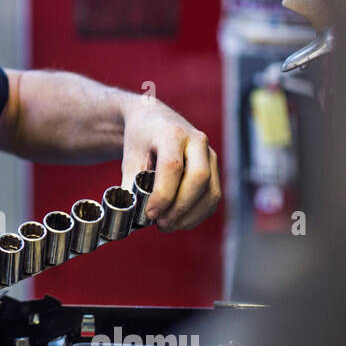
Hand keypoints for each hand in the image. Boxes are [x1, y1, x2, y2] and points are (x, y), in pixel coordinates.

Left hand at [120, 96, 220, 231]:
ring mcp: (209, 155)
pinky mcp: (214, 168)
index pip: (173, 166)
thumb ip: (130, 186)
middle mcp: (196, 142)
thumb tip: (130, 216)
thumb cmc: (141, 139)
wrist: (153, 120)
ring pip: (211, 191)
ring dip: (191, 215)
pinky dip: (198, 214)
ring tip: (168, 226)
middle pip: (199, 178)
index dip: (163, 195)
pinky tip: (180, 221)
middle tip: (161, 224)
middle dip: (180, 207)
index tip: (150, 214)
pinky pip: (213, 196)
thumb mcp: (130, 157)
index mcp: (172, 134)